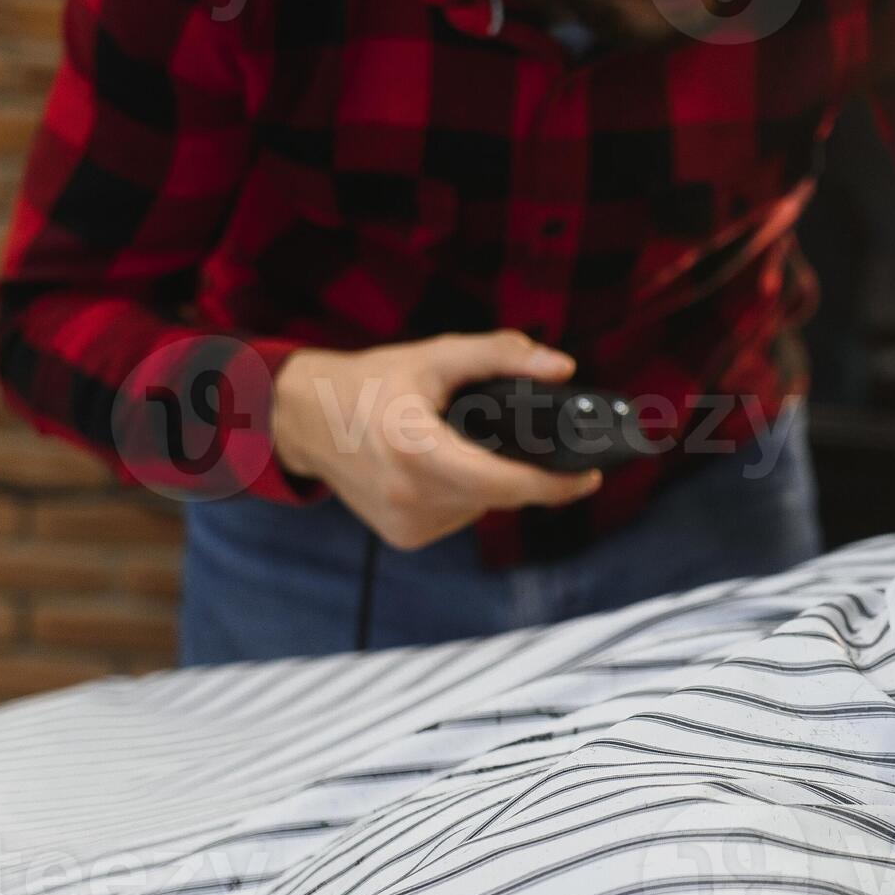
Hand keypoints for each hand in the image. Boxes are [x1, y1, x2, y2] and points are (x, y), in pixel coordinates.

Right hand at [270, 331, 604, 548]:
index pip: (503, 483)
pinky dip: (463, 493)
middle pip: (499, 495)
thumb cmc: (371, 382)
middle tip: (514, 436)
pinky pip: (458, 515)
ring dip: (488, 481)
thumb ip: (500, 356)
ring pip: (481, 506)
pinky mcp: (404, 538)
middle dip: (519, 470)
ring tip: (460, 442)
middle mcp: (409, 495)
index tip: (590, 475)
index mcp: (415, 449)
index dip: (554, 484)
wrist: (304, 419)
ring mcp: (405, 523)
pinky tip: (441, 467)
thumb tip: (561, 368)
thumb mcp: (435, 356)